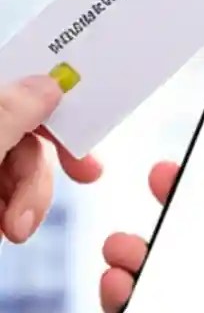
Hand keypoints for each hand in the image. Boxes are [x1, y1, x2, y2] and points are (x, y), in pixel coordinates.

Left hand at [0, 76, 101, 241]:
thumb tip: (47, 84)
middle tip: (87, 175)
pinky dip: (16, 215)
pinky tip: (4, 229)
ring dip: (31, 200)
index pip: (14, 85)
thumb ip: (8, 113)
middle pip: (28, 131)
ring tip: (13, 227)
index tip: (87, 107)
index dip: (50, 93)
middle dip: (44, 163)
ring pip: (25, 169)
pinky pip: (12, 197)